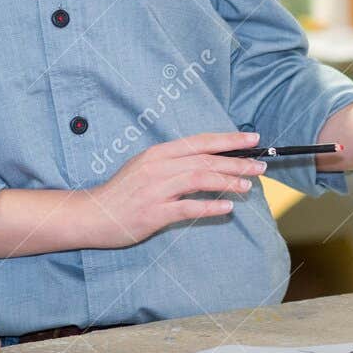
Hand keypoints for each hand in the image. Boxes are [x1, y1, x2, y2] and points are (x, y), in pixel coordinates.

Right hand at [81, 131, 266, 248]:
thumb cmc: (122, 192)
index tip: (253, 139)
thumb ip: (173, 163)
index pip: (200, 141)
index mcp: (158, 153)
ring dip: (227, 182)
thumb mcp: (146, 168)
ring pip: (200, 179)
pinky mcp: (154, 213)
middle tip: (260, 166)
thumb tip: (207, 162)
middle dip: (236, 162)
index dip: (229, 139)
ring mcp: (156, 189)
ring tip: (248, 186)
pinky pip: (187, 208)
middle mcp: (158, 167)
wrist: (92, 214)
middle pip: (205, 160)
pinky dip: (209, 207)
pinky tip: (227, 209)